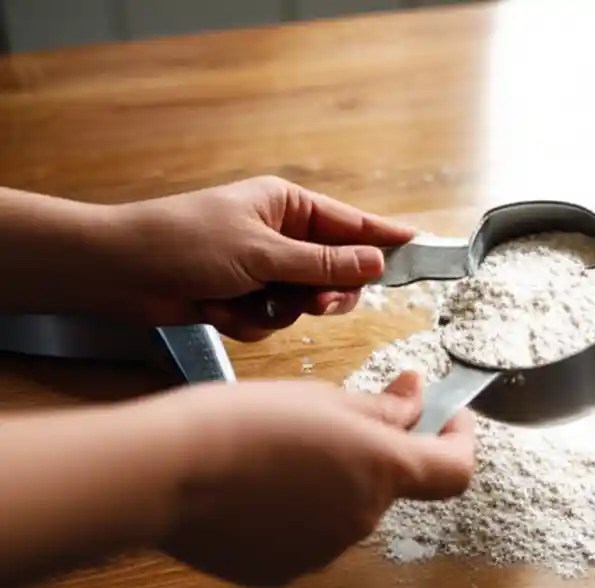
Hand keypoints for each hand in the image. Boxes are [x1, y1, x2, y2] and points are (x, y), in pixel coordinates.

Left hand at [106, 176, 416, 339]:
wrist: (118, 272)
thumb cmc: (184, 243)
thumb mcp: (262, 252)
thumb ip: (324, 263)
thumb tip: (376, 263)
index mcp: (287, 206)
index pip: (353, 223)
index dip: (387, 238)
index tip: (423, 249)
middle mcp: (279, 235)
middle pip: (335, 272)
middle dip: (321, 293)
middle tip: (316, 303)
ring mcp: (261, 269)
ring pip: (304, 304)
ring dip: (278, 310)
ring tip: (246, 301)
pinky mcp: (241, 298)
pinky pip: (271, 320)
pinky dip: (248, 321)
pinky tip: (216, 310)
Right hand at [156, 373, 474, 587]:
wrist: (167, 472)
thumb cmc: (243, 421)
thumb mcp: (323, 397)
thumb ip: (382, 408)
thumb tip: (418, 399)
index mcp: (383, 469)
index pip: (455, 470)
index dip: (458, 440)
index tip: (443, 416)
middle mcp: (364, 517)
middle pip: (387, 485)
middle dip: (370, 454)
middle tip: (324, 421)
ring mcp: (324, 551)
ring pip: (343, 510)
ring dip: (328, 483)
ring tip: (272, 453)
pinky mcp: (283, 571)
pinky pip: (304, 537)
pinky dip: (293, 513)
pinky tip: (252, 489)